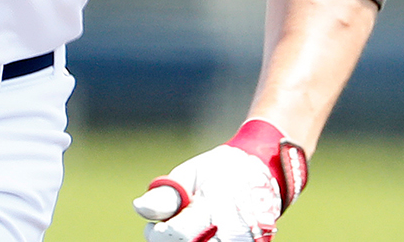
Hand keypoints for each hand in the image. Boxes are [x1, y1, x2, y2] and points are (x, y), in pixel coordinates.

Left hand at [133, 119, 308, 241]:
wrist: (263, 169)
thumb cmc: (220, 170)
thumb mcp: (190, 175)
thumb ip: (166, 195)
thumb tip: (139, 209)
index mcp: (214, 208)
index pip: (175, 235)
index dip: (159, 233)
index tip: (158, 225)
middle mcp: (231, 231)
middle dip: (172, 241)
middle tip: (171, 228)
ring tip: (191, 229)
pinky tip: (204, 234)